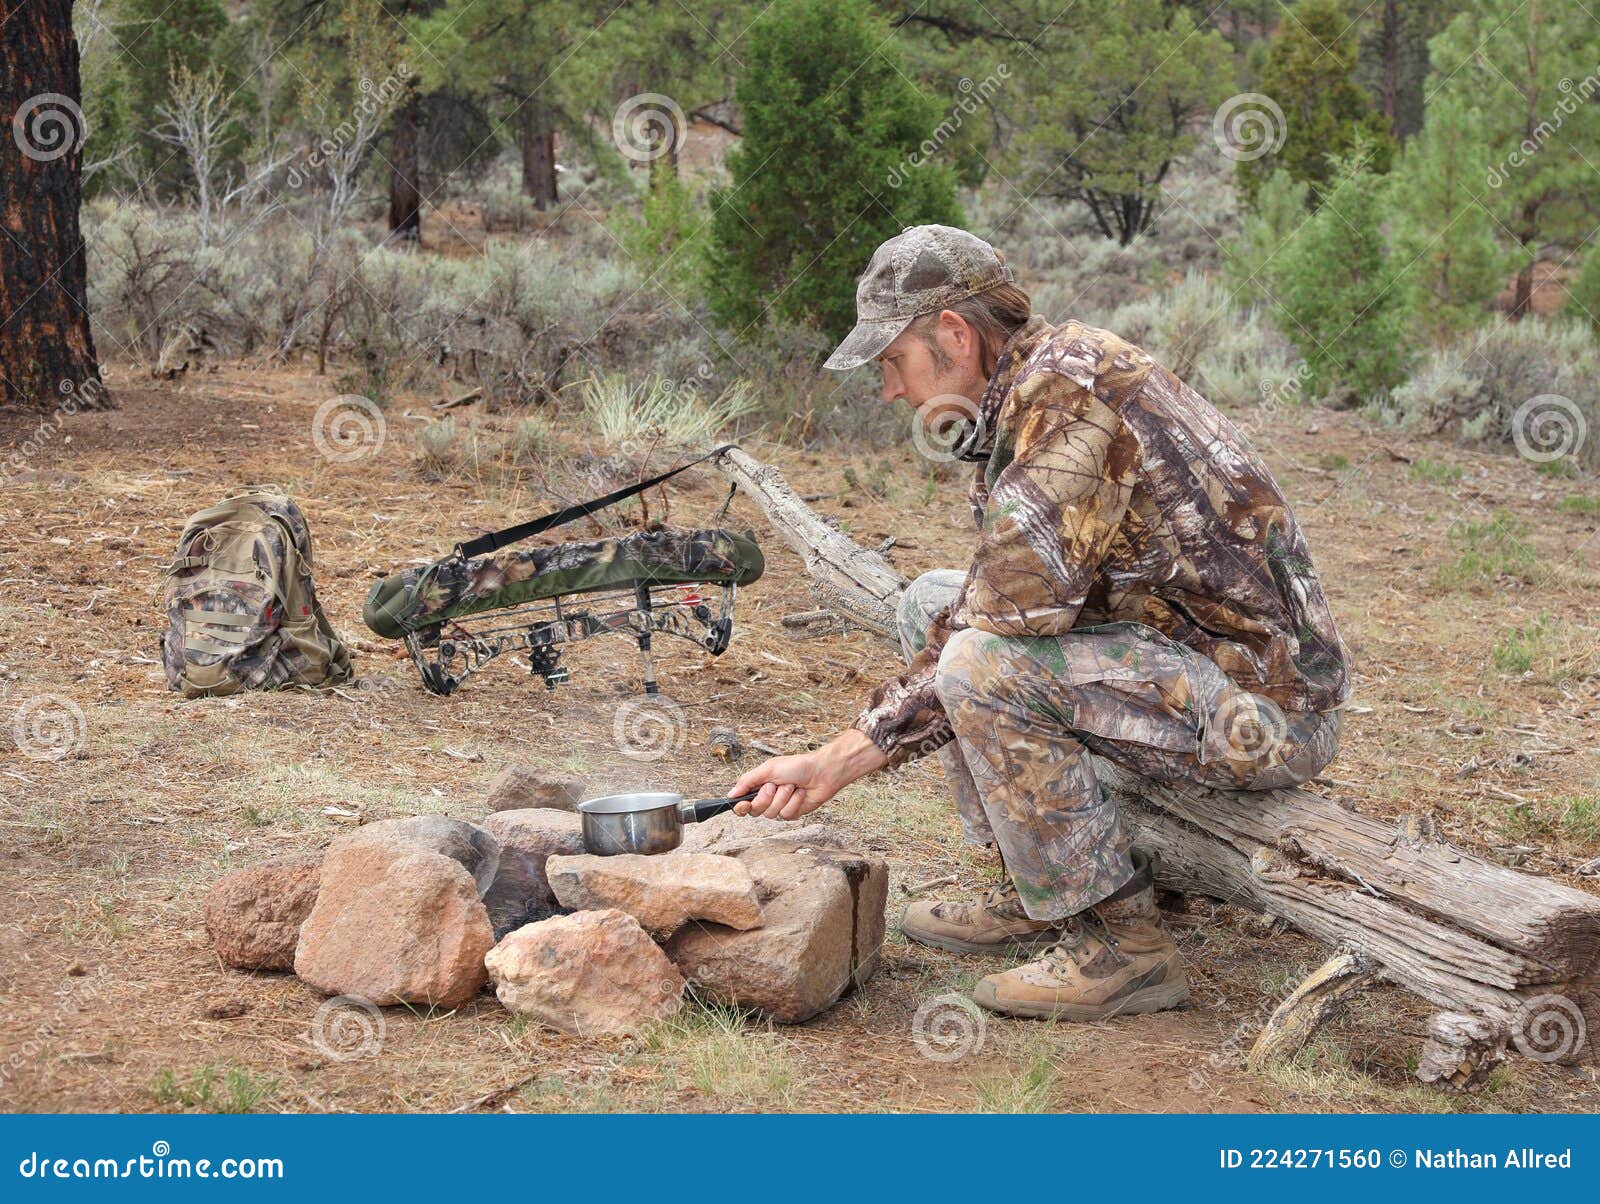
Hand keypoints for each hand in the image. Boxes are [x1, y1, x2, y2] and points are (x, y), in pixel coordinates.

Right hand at [727, 729, 887, 819]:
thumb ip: (747, 781)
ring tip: (791, 786)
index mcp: (759, 787)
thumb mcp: (768, 769)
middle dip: (766, 798)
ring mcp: (780, 807)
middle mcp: (767, 798)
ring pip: (771, 814)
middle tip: (775, 785)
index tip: (743, 805)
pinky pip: (786, 815)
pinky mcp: (793, 813)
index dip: (741, 807)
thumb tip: (731, 794)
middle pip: (755, 811)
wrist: (821, 773)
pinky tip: (800, 793)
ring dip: (783, 798)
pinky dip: (794, 802)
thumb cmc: (796, 766)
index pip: (742, 804)